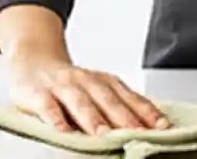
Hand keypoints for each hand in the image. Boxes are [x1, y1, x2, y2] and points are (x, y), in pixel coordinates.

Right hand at [8, 54, 171, 134]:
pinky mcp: (38, 94)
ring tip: (105, 135)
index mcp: (106, 82)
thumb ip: (118, 106)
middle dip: (126, 119)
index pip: (131, 98)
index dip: (148, 112)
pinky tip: (62, 130)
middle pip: (110, 101)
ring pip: (81, 103)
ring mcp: (63, 87)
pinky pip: (47, 106)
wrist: (33, 60)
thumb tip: (148, 126)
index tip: (163, 127)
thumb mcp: (98, 90)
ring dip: (94, 119)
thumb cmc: (70, 83)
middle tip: (139, 134)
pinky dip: (55, 118)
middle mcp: (87, 82)